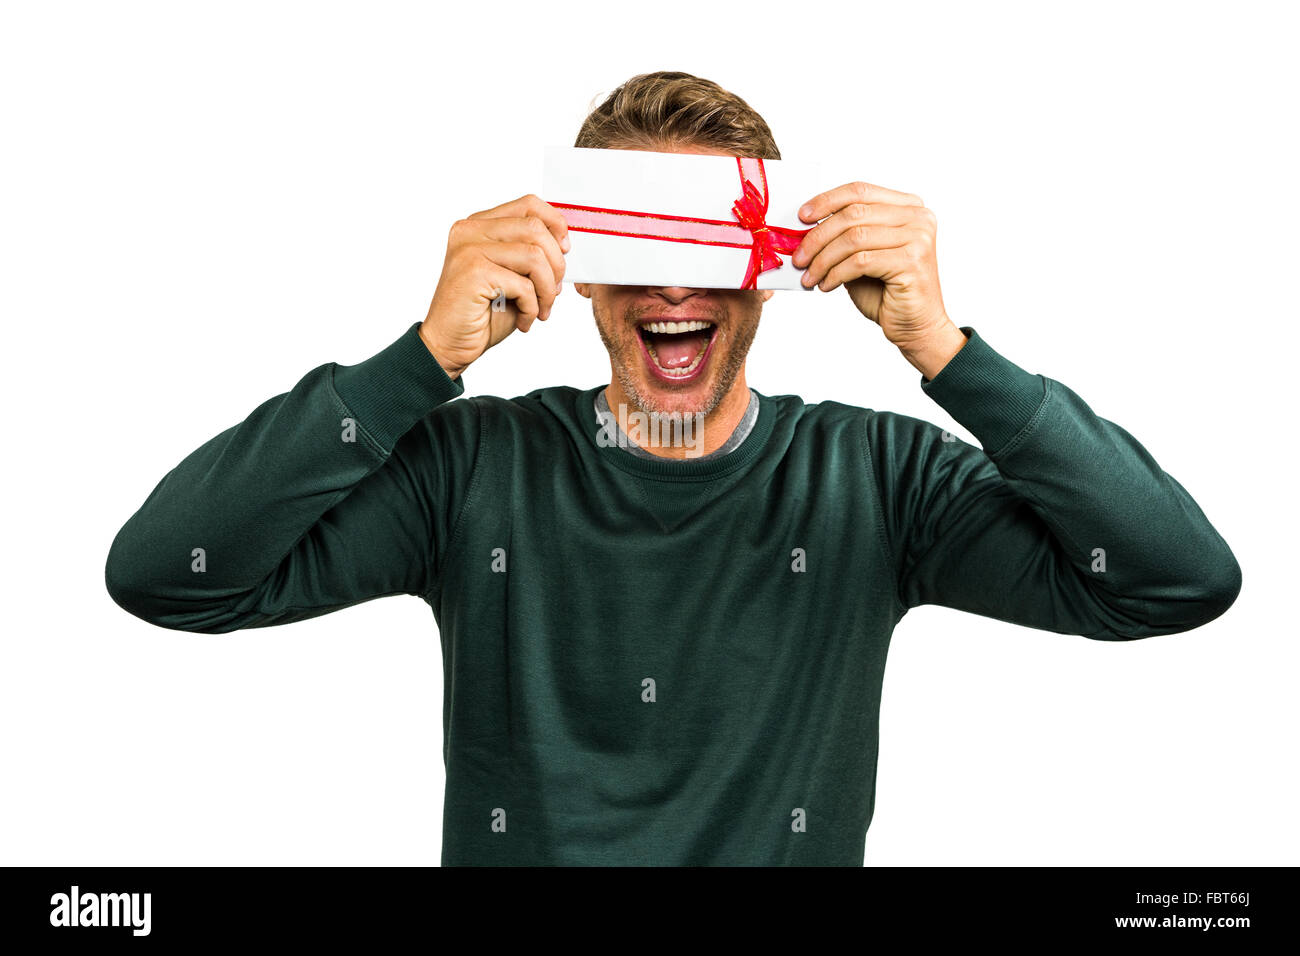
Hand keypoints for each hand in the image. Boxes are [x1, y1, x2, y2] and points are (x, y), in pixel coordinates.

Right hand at [419, 194, 568, 378]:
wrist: (450, 344)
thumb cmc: (482, 313)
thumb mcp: (513, 276)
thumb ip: (532, 254)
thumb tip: (565, 245)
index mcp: (479, 225)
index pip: (528, 205)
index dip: (556, 224)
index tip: (565, 250)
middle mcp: (470, 231)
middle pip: (535, 228)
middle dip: (556, 264)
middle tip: (554, 291)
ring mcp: (469, 249)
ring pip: (534, 256)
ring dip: (547, 289)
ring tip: (541, 309)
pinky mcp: (473, 272)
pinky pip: (524, 285)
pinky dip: (532, 307)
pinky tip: (524, 320)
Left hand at [791, 181, 950, 351]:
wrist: (915, 325)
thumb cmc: (886, 291)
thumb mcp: (861, 255)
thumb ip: (844, 235)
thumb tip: (806, 226)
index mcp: (907, 207)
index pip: (860, 191)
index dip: (826, 201)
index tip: (801, 217)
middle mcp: (918, 217)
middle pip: (854, 214)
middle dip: (818, 237)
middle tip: (799, 257)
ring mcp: (918, 238)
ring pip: (854, 237)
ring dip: (823, 259)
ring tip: (810, 277)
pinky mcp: (912, 261)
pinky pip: (861, 261)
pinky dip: (836, 273)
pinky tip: (826, 285)